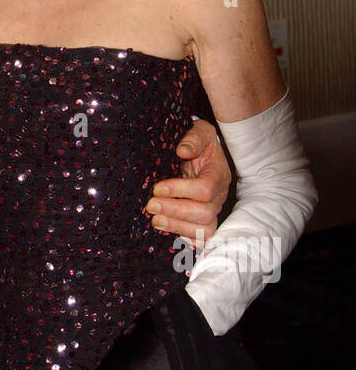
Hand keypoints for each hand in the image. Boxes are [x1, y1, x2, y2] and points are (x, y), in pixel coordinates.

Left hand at [146, 117, 230, 247]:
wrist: (204, 154)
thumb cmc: (200, 143)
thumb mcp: (201, 131)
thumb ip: (194, 138)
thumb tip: (182, 150)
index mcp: (218, 175)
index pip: (205, 189)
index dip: (180, 191)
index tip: (157, 188)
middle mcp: (218, 196)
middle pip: (204, 213)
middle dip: (176, 211)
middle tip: (151, 205)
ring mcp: (213, 211)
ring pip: (203, 230)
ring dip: (177, 227)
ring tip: (154, 220)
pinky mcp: (204, 221)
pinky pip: (201, 238)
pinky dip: (185, 237)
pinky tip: (166, 230)